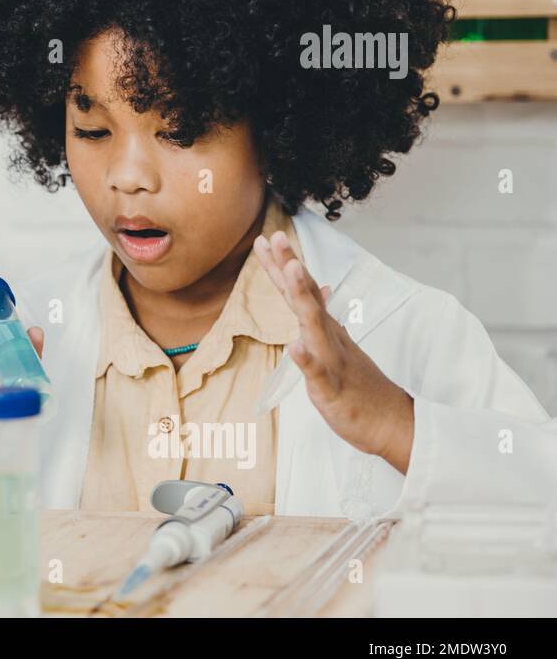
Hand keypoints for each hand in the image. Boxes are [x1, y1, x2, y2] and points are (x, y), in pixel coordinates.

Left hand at [254, 230, 413, 472]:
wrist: (389, 421)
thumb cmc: (358, 385)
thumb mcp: (337, 345)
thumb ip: (323, 317)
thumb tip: (319, 287)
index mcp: (325, 330)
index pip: (300, 292)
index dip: (284, 266)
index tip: (269, 239)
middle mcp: (328, 338)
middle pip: (305, 298)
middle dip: (291, 267)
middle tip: (277, 237)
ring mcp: (332, 361)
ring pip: (314, 327)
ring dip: (303, 299)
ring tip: (291, 271)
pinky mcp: (332, 389)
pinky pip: (318, 373)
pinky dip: (307, 360)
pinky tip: (295, 348)